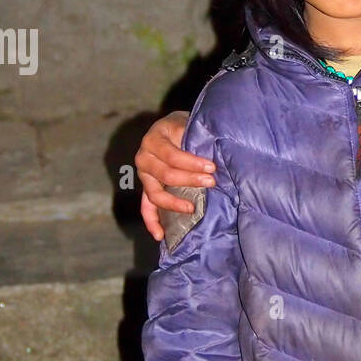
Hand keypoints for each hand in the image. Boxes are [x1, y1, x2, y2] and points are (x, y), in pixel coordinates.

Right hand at [135, 111, 217, 240]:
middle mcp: (144, 157)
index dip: (192, 163)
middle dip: (190, 180)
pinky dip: (151, 221)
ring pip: (155, 194)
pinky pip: (146, 207)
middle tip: (211, 182)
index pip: (172, 156)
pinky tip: (160, 235)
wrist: (173, 127)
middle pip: (166, 175)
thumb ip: (196, 137)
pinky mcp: (147, 188)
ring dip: (174, 203)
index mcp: (154, 139)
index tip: (212, 168)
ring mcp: (143, 175)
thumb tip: (216, 154)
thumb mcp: (189, 124)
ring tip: (192, 209)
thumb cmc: (185, 127)